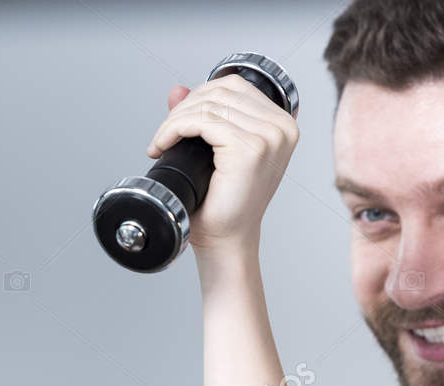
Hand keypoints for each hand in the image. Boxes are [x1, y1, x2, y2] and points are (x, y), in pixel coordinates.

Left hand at [146, 75, 298, 253]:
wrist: (226, 241)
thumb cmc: (224, 206)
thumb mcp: (214, 153)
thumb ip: (200, 117)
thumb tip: (177, 90)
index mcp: (281, 124)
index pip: (234, 86)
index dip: (198, 96)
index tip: (177, 121)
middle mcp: (281, 127)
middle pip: (221, 91)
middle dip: (184, 108)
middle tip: (164, 134)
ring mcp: (269, 136)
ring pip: (208, 105)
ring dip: (175, 120)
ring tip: (162, 141)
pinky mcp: (250, 148)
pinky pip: (202, 122)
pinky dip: (175, 129)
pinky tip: (164, 145)